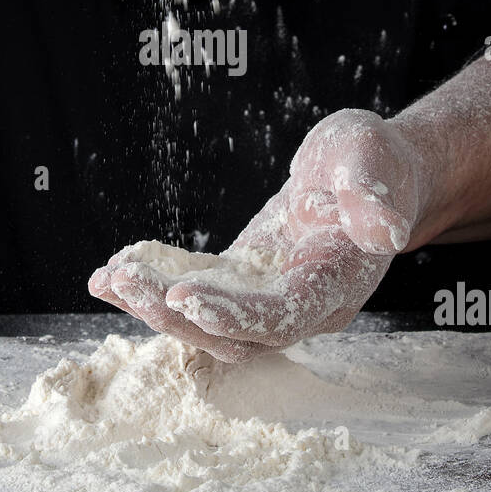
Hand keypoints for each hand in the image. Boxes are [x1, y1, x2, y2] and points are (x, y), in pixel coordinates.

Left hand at [88, 110, 427, 360]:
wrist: (366, 174)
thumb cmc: (372, 163)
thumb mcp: (372, 159)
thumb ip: (373, 196)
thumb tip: (381, 229)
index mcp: (337, 284)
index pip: (283, 316)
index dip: (235, 315)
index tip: (185, 297)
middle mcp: (303, 308)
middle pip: (235, 332)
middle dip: (177, 313)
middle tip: (127, 282)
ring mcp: (269, 300)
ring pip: (207, 323)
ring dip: (156, 307)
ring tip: (109, 280)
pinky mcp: (241, 284)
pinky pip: (195, 295)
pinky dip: (155, 287)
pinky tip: (112, 273)